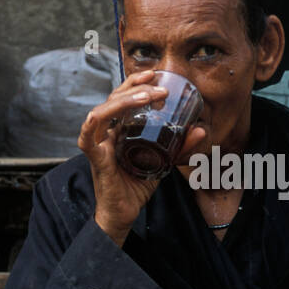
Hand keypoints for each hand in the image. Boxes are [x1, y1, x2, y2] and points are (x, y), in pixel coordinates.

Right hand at [78, 69, 205, 244]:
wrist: (124, 214)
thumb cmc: (137, 187)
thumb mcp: (164, 162)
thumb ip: (180, 147)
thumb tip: (200, 129)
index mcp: (120, 129)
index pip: (123, 98)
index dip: (137, 83)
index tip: (156, 74)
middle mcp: (106, 133)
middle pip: (113, 98)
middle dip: (134, 86)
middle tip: (158, 83)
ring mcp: (98, 144)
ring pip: (101, 111)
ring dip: (123, 100)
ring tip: (148, 96)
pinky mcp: (95, 158)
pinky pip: (88, 136)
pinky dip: (94, 122)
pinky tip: (107, 115)